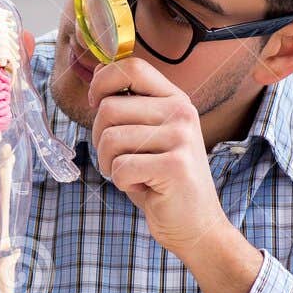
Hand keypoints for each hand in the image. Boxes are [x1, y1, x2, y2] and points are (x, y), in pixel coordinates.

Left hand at [89, 56, 232, 257]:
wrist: (196, 225)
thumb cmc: (162, 182)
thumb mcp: (146, 136)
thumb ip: (128, 105)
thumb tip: (98, 69)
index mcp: (174, 99)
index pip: (131, 67)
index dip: (102, 82)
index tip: (96, 104)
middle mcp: (181, 112)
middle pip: (109, 108)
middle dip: (100, 139)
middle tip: (120, 160)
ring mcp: (181, 138)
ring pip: (110, 139)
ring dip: (109, 164)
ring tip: (134, 175)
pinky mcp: (175, 166)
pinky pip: (121, 167)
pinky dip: (122, 183)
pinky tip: (144, 187)